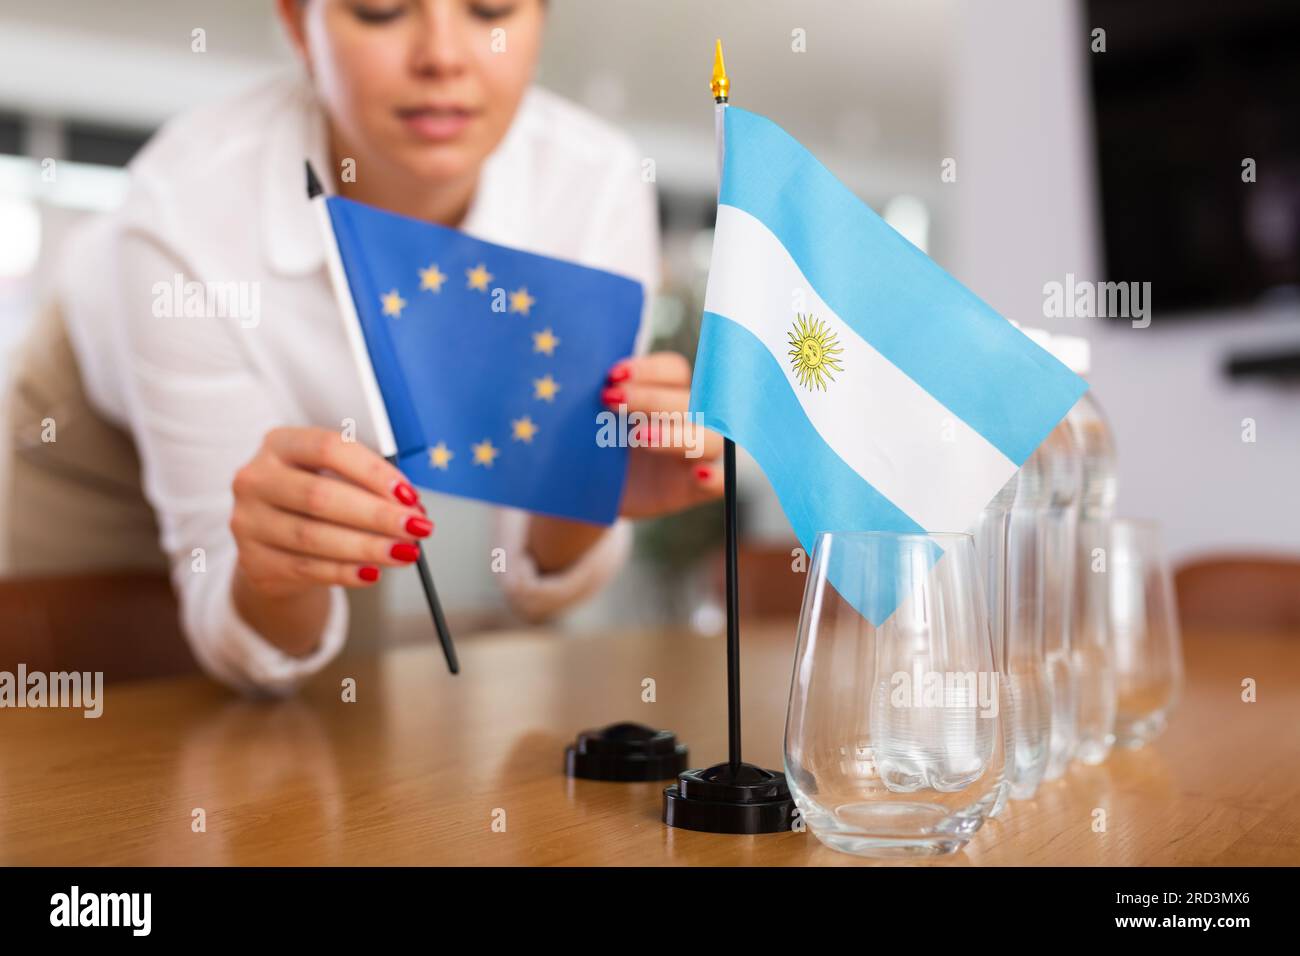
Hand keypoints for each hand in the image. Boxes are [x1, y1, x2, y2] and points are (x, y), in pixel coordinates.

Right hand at [230, 426, 430, 598]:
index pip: (328, 449)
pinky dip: (345, 572)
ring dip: (367, 546)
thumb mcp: (330, 477)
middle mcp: (256, 479)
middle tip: (416, 527)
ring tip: (404, 552)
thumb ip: (363, 482)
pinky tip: (372, 571)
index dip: (373, 471)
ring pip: (314, 537)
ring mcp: (249, 522)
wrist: (273, 546)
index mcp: (280, 444)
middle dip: (377, 514)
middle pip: (321, 496)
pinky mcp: (253, 562)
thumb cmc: (313, 504)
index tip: (409, 494)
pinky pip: (306, 569)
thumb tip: (409, 505)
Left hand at [602, 353, 724, 518]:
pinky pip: (721, 483)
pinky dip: (715, 478)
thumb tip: (598, 382)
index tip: (612, 376)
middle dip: (652, 400)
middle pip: (691, 402)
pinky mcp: (693, 489)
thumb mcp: (594, 418)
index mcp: (667, 392)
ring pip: (709, 438)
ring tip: (638, 437)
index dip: (649, 370)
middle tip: (611, 401)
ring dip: (676, 436)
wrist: (587, 491)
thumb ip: (603, 398)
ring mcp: (693, 456)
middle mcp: (686, 420)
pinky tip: (699, 475)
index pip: (674, 371)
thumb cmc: (594, 444)